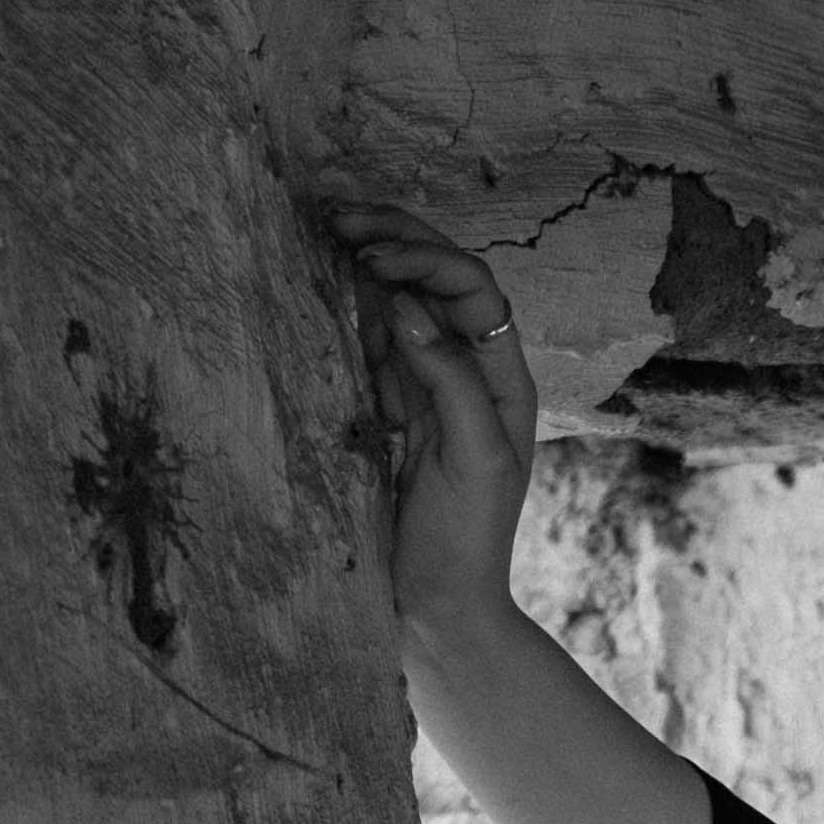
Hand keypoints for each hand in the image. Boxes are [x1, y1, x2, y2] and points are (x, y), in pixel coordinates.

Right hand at [325, 200, 537, 654]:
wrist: (436, 609)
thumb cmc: (467, 543)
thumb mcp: (475, 460)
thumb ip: (449, 380)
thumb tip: (406, 304)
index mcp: (504, 381)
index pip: (472, 291)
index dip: (427, 259)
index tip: (375, 257)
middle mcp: (469, 373)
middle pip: (436, 280)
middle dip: (393, 238)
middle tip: (336, 214)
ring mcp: (423, 385)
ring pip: (397, 301)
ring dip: (362, 262)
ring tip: (322, 230)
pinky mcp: (385, 406)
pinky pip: (368, 340)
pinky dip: (345, 306)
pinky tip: (320, 280)